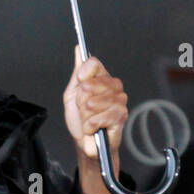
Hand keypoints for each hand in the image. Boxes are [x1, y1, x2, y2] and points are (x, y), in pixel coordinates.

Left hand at [63, 46, 126, 172]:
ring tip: (87, 120)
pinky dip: (91, 125)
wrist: (85, 144)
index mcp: (101, 79)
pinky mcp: (121, 116)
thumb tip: (79, 49)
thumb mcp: (72, 94)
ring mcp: (119, 101)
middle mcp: (113, 87)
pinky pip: (100, 116)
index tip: (79, 83)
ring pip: (94, 101)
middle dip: (81, 100)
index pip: (94, 63)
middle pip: (91, 83)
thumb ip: (77, 72)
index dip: (83, 74)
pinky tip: (92, 128)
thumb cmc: (80, 121)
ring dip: (85, 115)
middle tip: (83, 109)